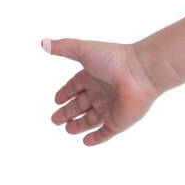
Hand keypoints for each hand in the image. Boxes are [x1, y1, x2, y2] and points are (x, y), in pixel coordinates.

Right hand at [44, 37, 160, 145]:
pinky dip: (97, 138)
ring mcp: (112, 107)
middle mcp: (103, 91)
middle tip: (55, 119)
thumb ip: (63, 47)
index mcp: (94, 75)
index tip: (56, 99)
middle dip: (69, 111)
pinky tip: (86, 141)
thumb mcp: (84, 51)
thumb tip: (43, 43)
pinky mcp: (119, 121)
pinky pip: (106, 132)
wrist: (141, 72)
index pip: (77, 85)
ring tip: (67, 129)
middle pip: (82, 104)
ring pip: (92, 119)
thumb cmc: (115, 59)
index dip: (66, 92)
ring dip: (79, 124)